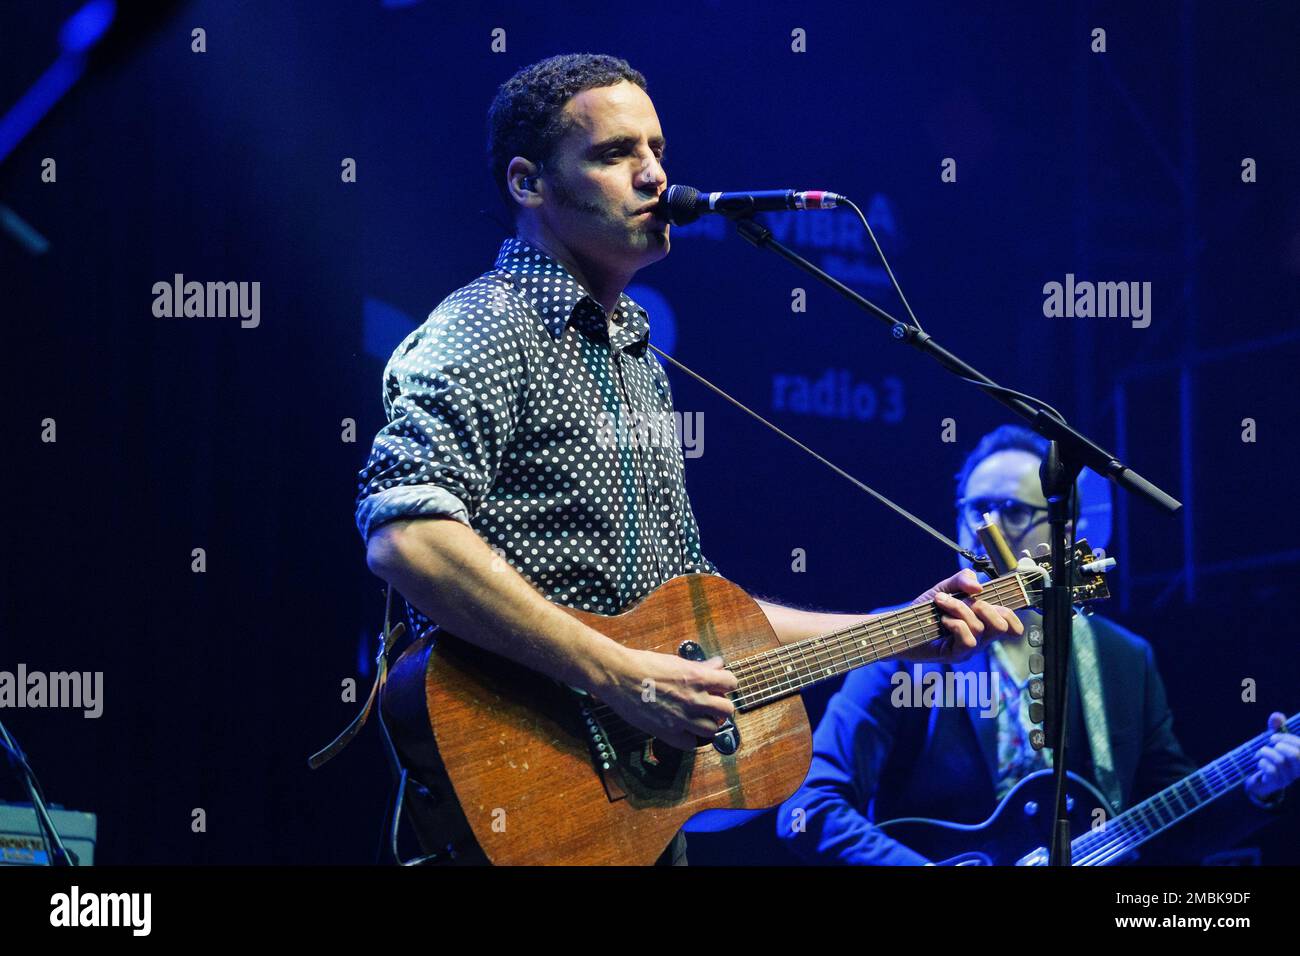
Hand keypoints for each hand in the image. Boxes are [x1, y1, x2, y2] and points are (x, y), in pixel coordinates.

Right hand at [595, 646, 737, 750]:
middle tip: (711, 705)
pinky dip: (690, 738)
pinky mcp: (667, 732)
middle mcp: (694, 699)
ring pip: (712, 730)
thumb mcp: (676, 661)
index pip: (731, 683)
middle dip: (721, 707)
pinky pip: (691, 744)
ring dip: (708, 724)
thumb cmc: (644, 664)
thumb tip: (717, 664)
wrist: (619, 676)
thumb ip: (700, 666)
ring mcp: (681, 718)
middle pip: (727, 710)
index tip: (719, 686)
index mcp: (697, 677)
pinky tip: (683, 729)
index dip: (726, 684)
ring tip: (698, 718)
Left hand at [900, 568, 1023, 663]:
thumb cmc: (925, 610)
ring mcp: (968, 648)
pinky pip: (968, 640)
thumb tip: (978, 586)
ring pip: (980, 629)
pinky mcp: (955, 655)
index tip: (993, 598)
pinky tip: (943, 620)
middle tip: (968, 600)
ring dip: (960, 609)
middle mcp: (980, 637)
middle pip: (1003, 627)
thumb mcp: (945, 587)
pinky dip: (956, 624)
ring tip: (942, 603)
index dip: (1011, 613)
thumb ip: (962, 580)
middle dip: (987, 607)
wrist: (901, 625)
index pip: (1012, 624)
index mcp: (983, 622)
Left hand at [1245, 712, 1299, 801]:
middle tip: (1271, 742)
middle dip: (1281, 744)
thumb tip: (1277, 716)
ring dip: (1266, 752)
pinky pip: (1270, 770)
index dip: (1288, 738)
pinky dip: (1262, 762)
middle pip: (1296, 755)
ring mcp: (1289, 777)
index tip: (1274, 736)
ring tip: (1261, 752)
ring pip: (1279, 761)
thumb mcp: (1275, 741)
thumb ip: (1277, 727)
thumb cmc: (1271, 756)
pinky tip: (1260, 762)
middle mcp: (1299, 769)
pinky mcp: (1277, 783)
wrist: (1261, 778)